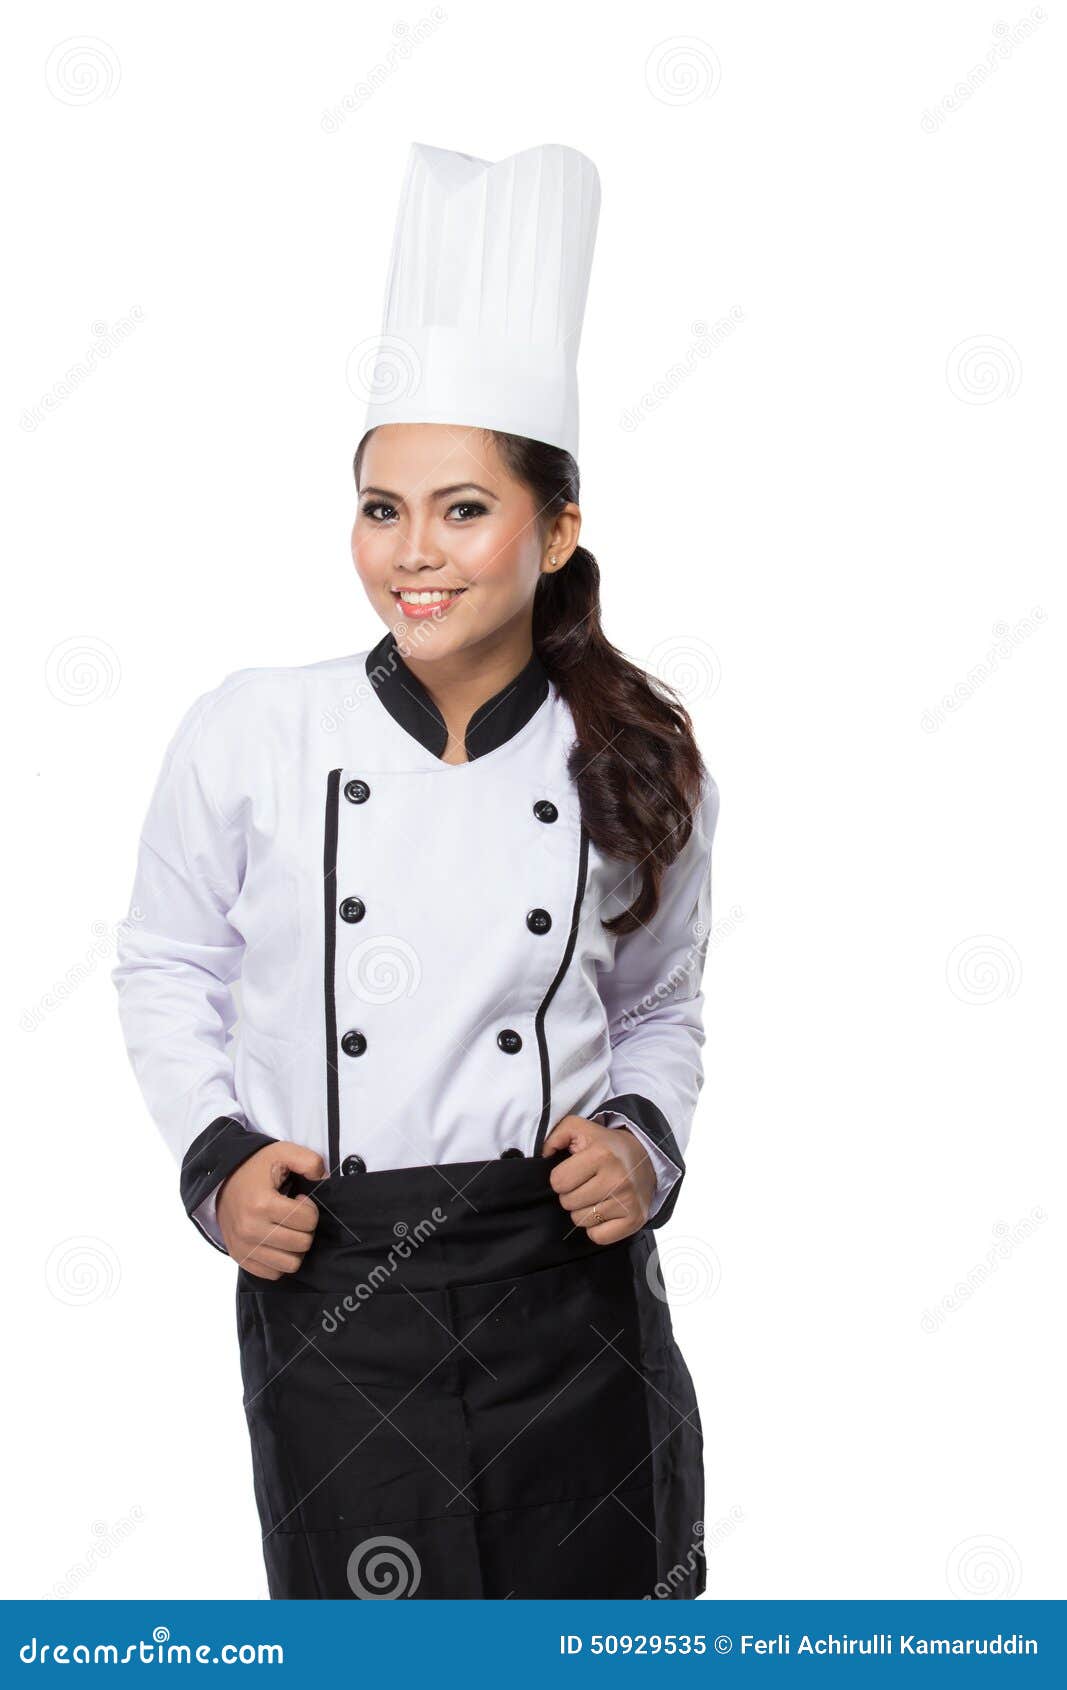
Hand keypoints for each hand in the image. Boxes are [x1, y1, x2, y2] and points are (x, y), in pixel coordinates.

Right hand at [216, 1141, 324, 1278]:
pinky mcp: (240, 1258)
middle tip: (294, 1215)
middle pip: (302, 1244)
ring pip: (290, 1265)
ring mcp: (244, 1247)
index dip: (310, 1209)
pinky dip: (280, 1261)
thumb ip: (309, 1161)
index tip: (299, 1200)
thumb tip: (324, 1179)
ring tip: (286, 1229)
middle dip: (305, 1229)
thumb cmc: (256, 1169)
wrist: (222, 1181)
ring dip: (294, 1248)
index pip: (308, 1221)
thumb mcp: (283, 1152)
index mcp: (262, 1204)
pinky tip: (276, 1242)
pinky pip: (273, 1274)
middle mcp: (250, 1230)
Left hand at [541, 1115, 655, 1243]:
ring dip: (583, 1211)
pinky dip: (596, 1228)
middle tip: (586, 1184)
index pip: (558, 1182)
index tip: (574, 1172)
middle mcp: (617, 1179)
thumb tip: (543, 1154)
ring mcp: (627, 1202)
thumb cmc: (607, 1146)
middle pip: (568, 1203)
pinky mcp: (635, 1220)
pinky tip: (605, 1211)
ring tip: (596, 1195)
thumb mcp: (581, 1129)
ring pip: (580, 1221)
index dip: (561, 1177)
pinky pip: (598, 1237)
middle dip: (571, 1194)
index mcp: (601, 1154)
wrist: (647, 1158)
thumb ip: (556, 1135)